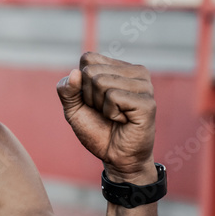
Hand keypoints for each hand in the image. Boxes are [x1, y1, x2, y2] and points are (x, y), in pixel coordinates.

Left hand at [56, 52, 156, 183]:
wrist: (115, 156)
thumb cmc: (97, 130)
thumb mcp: (73, 109)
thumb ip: (67, 90)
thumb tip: (75, 72)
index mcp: (120, 67)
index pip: (88, 58)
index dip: (81, 84)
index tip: (93, 101)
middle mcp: (136, 71)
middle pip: (92, 71)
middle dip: (89, 96)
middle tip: (104, 111)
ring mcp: (144, 85)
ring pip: (101, 82)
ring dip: (100, 105)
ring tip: (115, 116)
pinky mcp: (147, 101)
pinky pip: (113, 97)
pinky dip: (110, 113)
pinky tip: (123, 120)